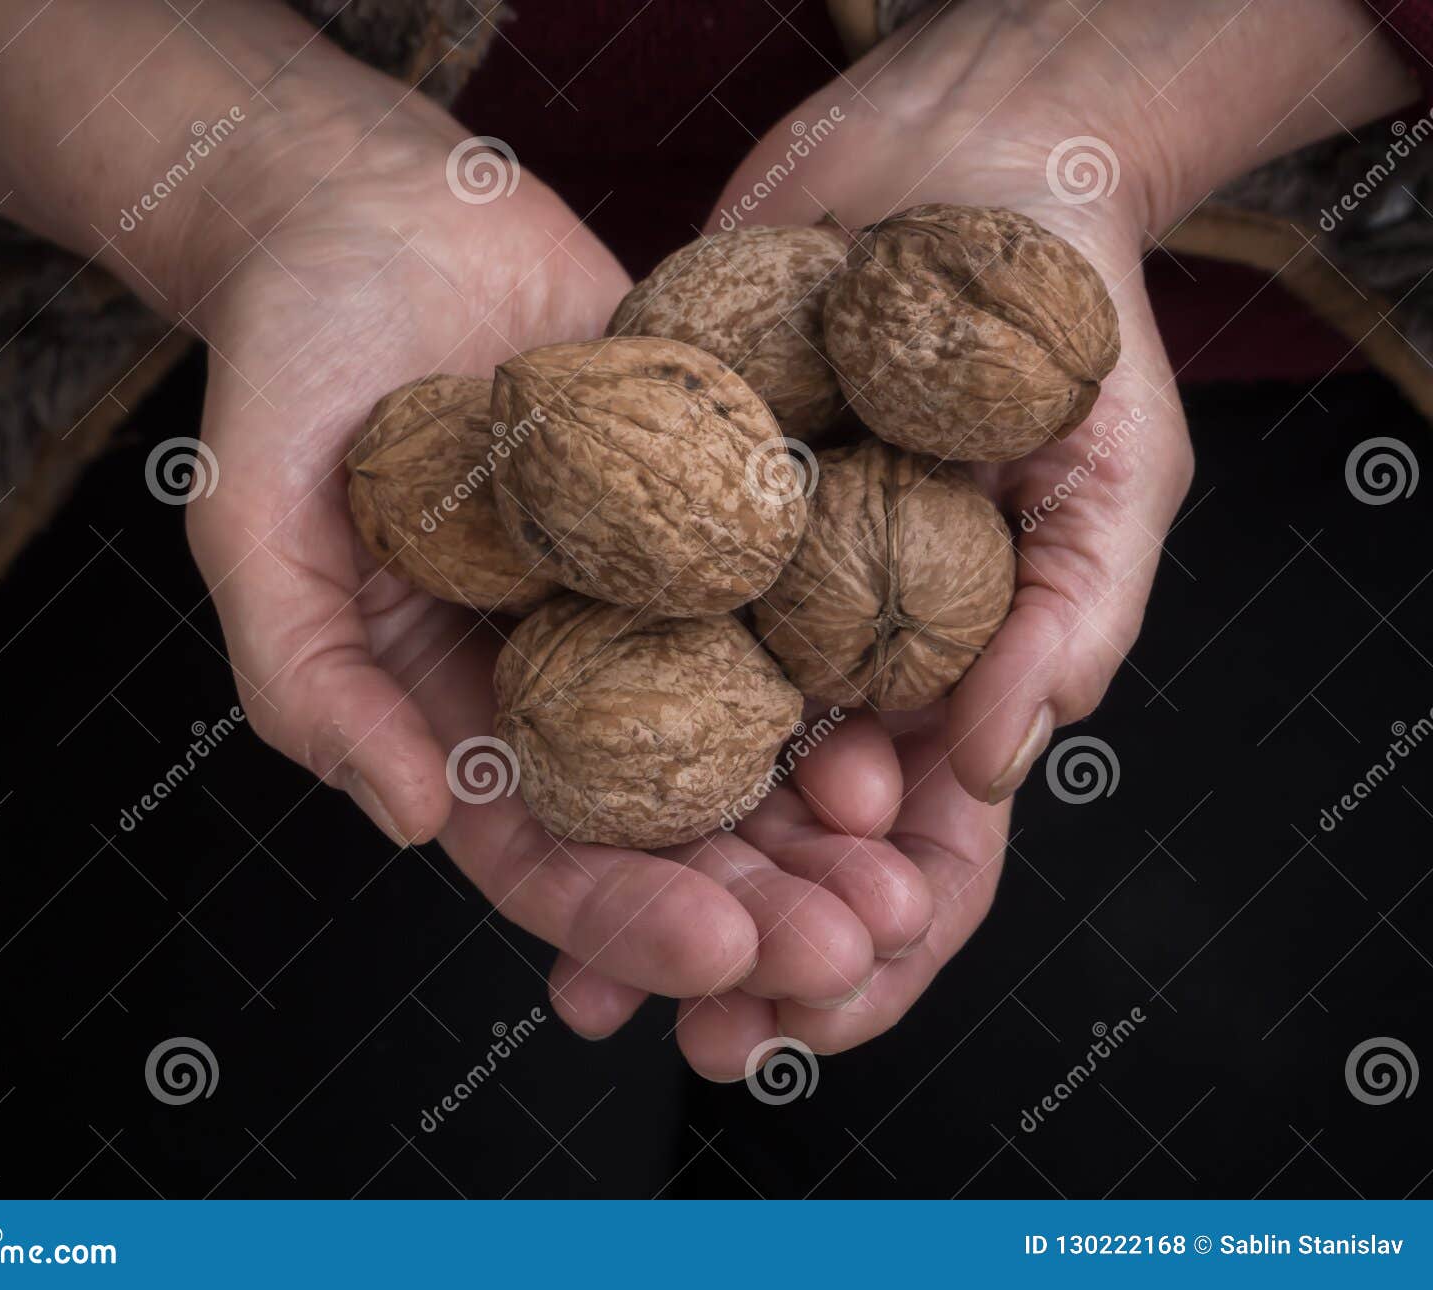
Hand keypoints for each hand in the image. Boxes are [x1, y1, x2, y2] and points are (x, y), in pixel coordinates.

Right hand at [184, 92, 897, 1010]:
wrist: (374, 216)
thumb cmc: (288, 366)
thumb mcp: (255, 525)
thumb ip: (310, 677)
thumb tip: (415, 821)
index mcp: (453, 712)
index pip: (543, 852)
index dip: (626, 920)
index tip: (721, 962)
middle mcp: (562, 675)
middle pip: (670, 821)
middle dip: (763, 896)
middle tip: (858, 949)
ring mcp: (647, 599)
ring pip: (750, 733)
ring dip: (827, 809)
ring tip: (907, 861)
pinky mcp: (713, 512)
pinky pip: (791, 601)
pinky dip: (851, 666)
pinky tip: (918, 712)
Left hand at [548, 0, 1204, 1071]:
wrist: (955, 158)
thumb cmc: (1069, 310)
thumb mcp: (1109, 469)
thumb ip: (1066, 620)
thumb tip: (991, 772)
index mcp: (959, 678)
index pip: (929, 855)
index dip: (884, 947)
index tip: (823, 1008)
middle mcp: (844, 664)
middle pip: (793, 843)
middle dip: (749, 942)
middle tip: (697, 1030)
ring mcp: (751, 605)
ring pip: (689, 776)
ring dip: (645, 880)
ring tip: (590, 975)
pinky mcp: (666, 533)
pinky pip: (614, 651)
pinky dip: (575, 737)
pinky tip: (525, 810)